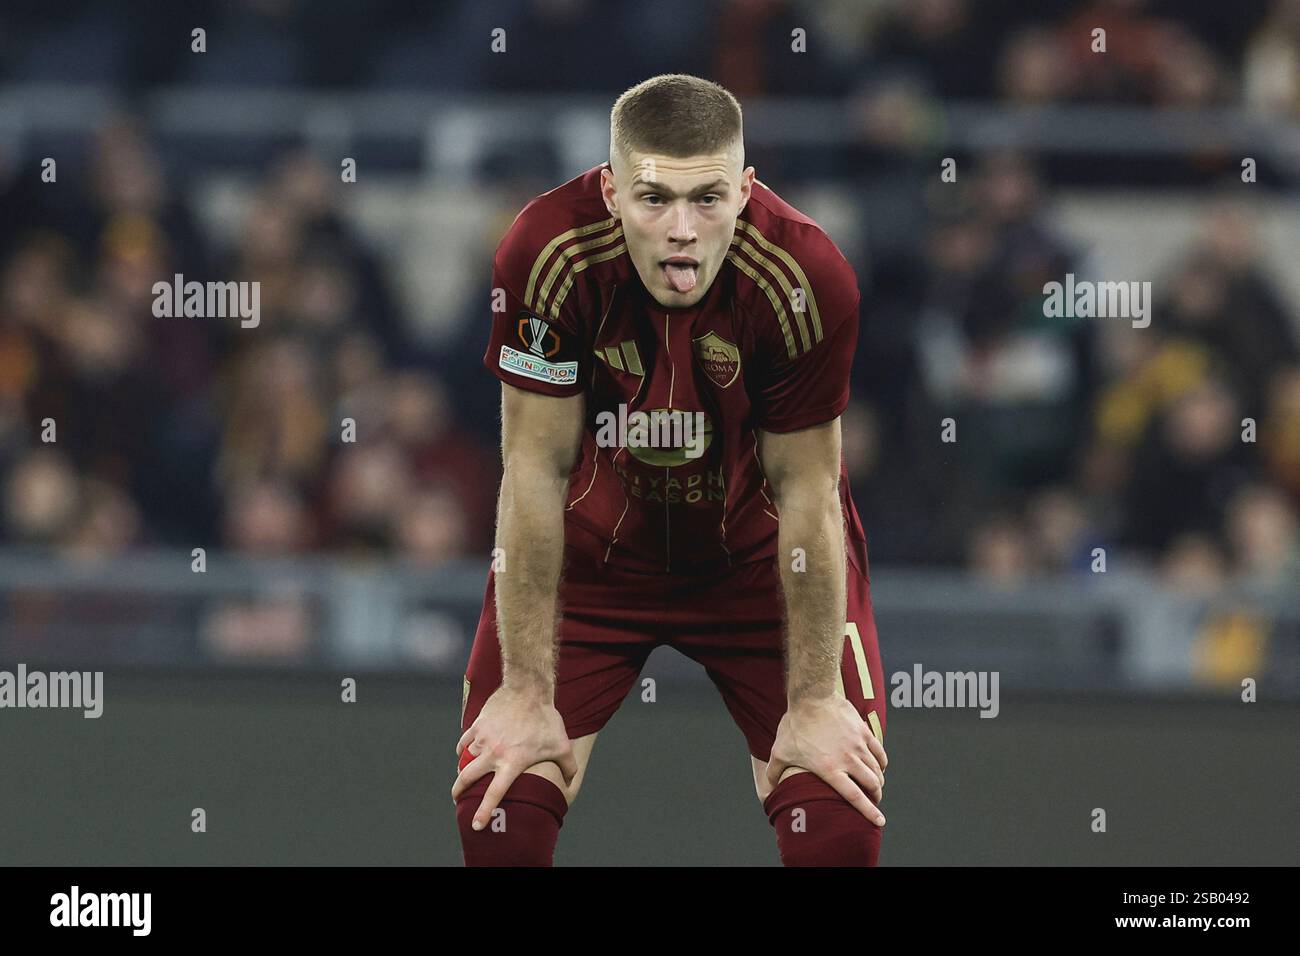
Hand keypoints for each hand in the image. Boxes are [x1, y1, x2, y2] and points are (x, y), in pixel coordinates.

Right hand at [452, 685, 578, 830]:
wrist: (528, 688)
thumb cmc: (546, 718)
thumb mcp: (562, 745)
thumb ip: (568, 767)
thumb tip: (571, 783)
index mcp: (512, 763)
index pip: (494, 794)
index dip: (483, 811)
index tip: (476, 825)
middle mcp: (494, 754)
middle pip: (467, 779)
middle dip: (459, 793)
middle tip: (457, 800)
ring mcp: (483, 739)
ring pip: (464, 761)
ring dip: (462, 770)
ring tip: (463, 777)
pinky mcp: (477, 725)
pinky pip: (464, 742)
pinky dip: (462, 750)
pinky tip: (464, 753)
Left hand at [766, 695, 887, 825]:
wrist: (811, 696)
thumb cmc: (794, 725)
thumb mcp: (780, 752)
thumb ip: (774, 773)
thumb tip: (767, 791)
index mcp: (830, 769)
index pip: (855, 797)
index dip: (869, 811)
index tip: (879, 821)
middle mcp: (848, 760)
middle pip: (871, 785)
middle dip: (876, 797)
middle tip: (874, 801)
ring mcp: (858, 745)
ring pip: (877, 769)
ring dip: (878, 780)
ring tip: (876, 785)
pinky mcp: (863, 731)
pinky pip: (879, 751)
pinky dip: (882, 762)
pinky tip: (880, 766)